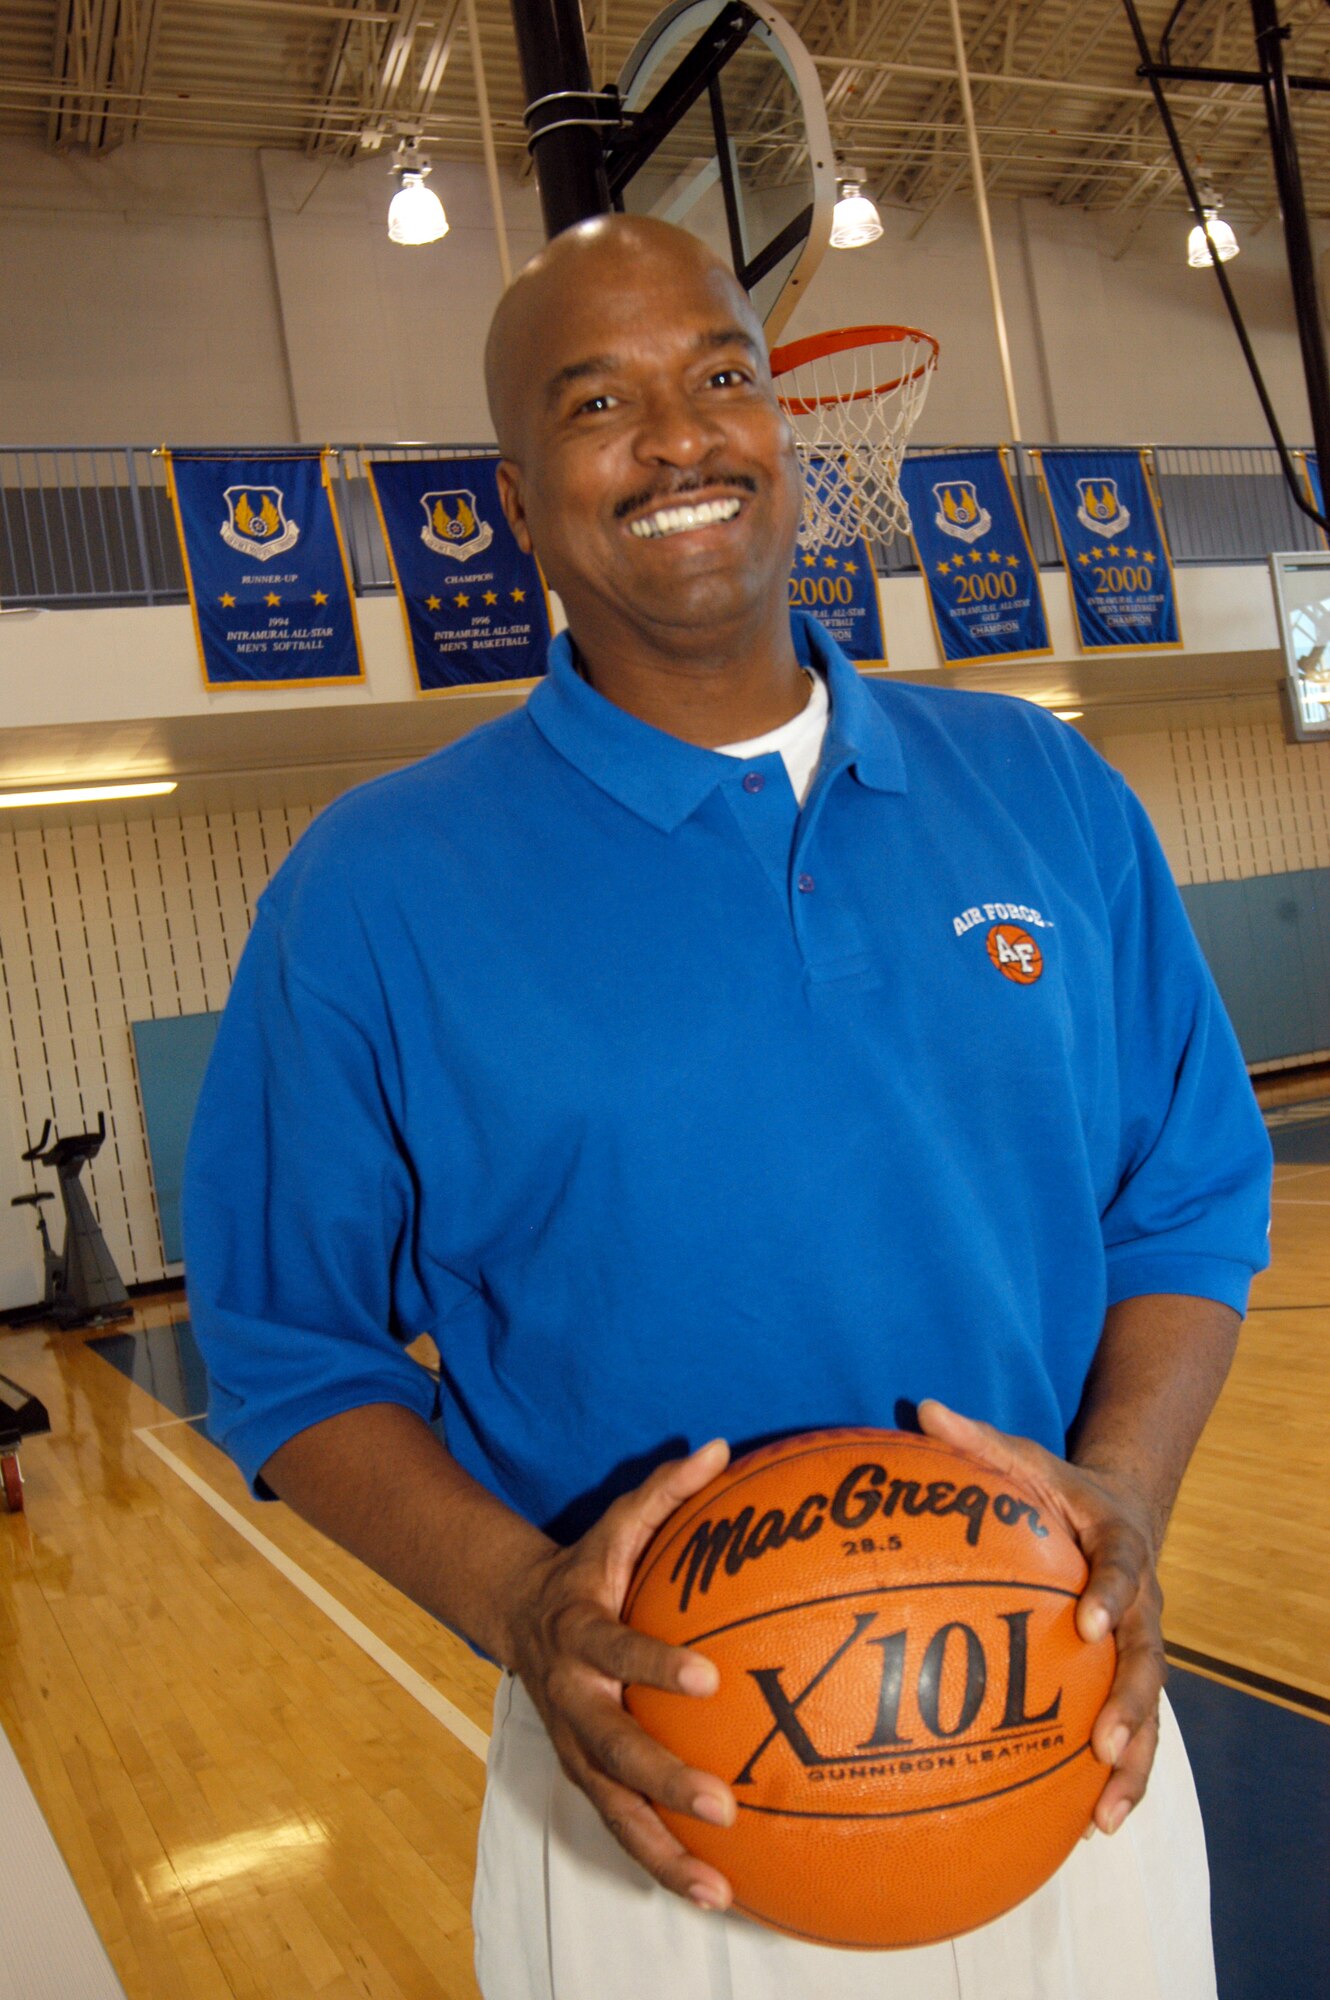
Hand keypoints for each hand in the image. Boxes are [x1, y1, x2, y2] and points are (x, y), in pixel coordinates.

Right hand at [504, 1439, 737, 1908]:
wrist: (518, 1616)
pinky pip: (623, 1829)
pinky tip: (717, 1894)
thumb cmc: (588, 1567)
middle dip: (664, 1780)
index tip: (707, 1677)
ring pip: (614, 1809)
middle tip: (721, 1802)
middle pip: (613, 1749)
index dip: (654, 1665)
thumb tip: (720, 1448)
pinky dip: (662, 1864)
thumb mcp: (617, 1525)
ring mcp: (575, 1747)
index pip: (616, 1650)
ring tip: (718, 1888)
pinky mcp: (586, 1779)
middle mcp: (572, 1699)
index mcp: (579, 1632)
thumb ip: (664, 1493)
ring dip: (663, 1850)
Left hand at [917, 1399, 1164, 1836]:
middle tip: (1102, 1743)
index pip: (1127, 1568)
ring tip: (1105, 1816)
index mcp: (1121, 1543)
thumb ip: (978, 1438)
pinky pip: (1132, 1733)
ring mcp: (1139, 1647)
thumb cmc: (1059, 1487)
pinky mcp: (1127, 1679)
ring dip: (1132, 1763)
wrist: (1122, 1509)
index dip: (1111, 1594)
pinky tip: (1088, 1826)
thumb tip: (921, 1408)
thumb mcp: (1025, 1455)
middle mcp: (1142, 1603)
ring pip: (1148, 1711)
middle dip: (1130, 1704)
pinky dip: (1117, 1778)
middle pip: (1147, 1659)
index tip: (1087, 1624)